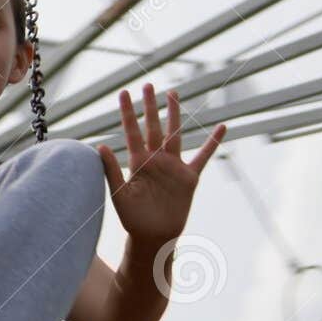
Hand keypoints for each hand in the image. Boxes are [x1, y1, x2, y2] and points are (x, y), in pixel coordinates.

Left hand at [95, 84, 225, 245]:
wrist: (154, 235)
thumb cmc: (133, 218)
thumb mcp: (119, 194)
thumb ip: (111, 170)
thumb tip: (99, 146)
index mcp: (137, 161)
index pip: (131, 131)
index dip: (127, 112)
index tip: (124, 93)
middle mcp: (155, 159)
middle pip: (153, 126)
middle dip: (151, 106)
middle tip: (148, 85)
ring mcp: (173, 166)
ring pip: (175, 134)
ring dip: (175, 115)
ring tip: (173, 94)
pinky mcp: (189, 177)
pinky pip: (204, 156)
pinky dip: (213, 142)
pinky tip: (222, 127)